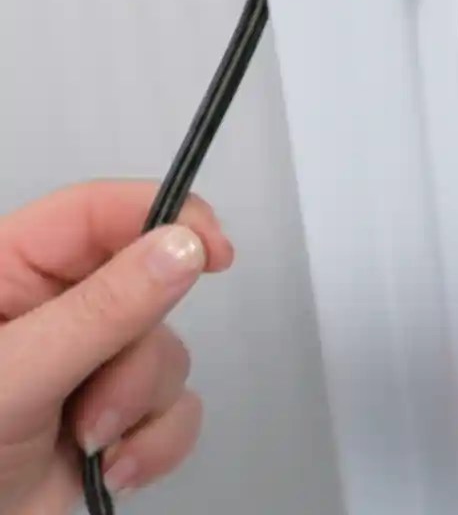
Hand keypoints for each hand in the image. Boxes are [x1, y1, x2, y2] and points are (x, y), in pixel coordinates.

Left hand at [0, 181, 232, 513]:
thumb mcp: (15, 373)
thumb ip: (101, 311)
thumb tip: (182, 248)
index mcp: (10, 272)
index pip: (100, 213)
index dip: (164, 218)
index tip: (212, 253)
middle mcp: (54, 311)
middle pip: (150, 290)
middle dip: (138, 355)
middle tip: (98, 400)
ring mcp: (88, 367)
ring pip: (167, 354)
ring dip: (140, 407)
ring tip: (90, 445)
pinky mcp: (115, 419)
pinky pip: (177, 408)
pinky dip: (158, 443)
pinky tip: (117, 469)